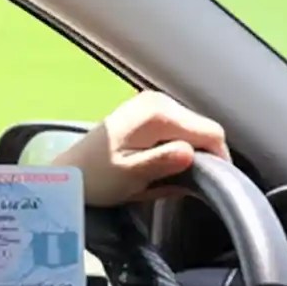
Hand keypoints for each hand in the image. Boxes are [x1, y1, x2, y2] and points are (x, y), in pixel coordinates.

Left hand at [56, 91, 229, 206]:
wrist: (68, 174)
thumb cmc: (95, 178)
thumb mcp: (130, 175)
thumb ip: (163, 163)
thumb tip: (191, 153)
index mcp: (157, 113)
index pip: (211, 133)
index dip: (218, 160)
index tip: (212, 184)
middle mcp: (158, 101)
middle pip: (203, 130)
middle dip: (200, 158)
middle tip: (180, 185)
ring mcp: (151, 104)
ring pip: (191, 131)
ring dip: (186, 155)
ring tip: (163, 177)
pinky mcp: (146, 113)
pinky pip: (176, 131)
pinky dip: (173, 150)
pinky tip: (155, 166)